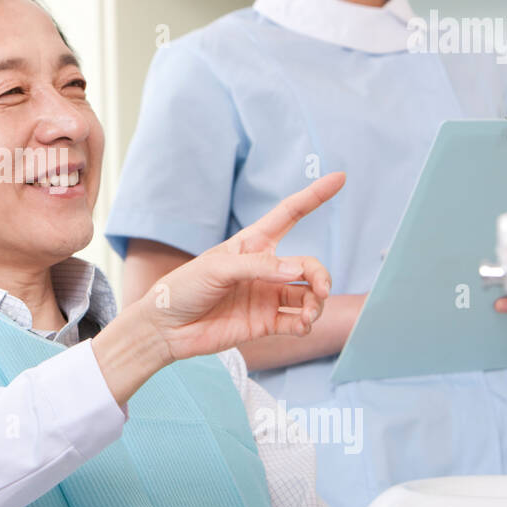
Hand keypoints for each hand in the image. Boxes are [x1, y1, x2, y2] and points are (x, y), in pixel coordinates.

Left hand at [138, 172, 343, 363]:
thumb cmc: (183, 288)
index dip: (314, 197)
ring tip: (309, 314)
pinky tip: (302, 326)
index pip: (289, 214)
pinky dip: (305, 324)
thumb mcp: (216, 268)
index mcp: (251, 245)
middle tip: (320, 290)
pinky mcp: (264, 323)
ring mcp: (265, 296)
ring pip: (307, 295)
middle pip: (307, 265)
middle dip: (320, 275)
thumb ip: (258, 266)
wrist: (166, 328)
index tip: (340, 178)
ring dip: (316, 303)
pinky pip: (296, 321)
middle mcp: (264, 269)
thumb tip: (297, 269)